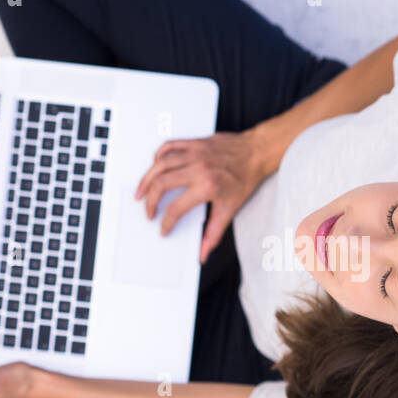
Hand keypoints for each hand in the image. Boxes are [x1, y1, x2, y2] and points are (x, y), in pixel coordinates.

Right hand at [134, 127, 270, 263]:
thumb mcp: (230, 210)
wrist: (256, 153)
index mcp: (207, 187)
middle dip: (150, 201)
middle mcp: (198, 168)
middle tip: (148, 211)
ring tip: (141, 192)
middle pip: (161, 184)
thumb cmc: (244, 179)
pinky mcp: (194, 142)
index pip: (176, 208)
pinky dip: (157, 157)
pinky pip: (168, 147)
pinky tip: (154, 168)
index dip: (166, 222)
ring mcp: (194, 153)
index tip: (164, 228)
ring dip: (147, 179)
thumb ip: (213, 234)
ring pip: (160, 164)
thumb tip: (203, 254)